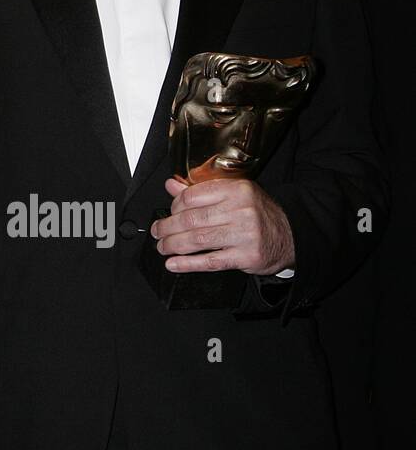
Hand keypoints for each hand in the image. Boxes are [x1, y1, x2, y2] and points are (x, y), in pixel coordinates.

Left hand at [152, 177, 294, 275]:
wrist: (292, 236)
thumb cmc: (258, 213)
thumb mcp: (234, 194)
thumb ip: (201, 191)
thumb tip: (171, 185)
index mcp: (236, 190)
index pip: (193, 196)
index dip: (174, 206)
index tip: (168, 213)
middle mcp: (241, 210)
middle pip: (192, 219)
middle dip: (168, 228)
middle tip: (158, 232)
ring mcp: (244, 234)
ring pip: (198, 240)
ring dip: (173, 245)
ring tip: (163, 247)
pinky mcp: (246, 257)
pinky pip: (210, 261)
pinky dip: (188, 264)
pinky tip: (174, 264)